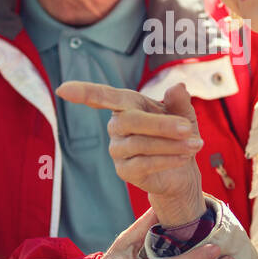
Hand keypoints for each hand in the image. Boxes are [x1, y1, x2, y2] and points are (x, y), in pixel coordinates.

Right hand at [57, 80, 204, 226]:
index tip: (63, 89)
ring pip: (140, 144)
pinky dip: (167, 159)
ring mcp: (117, 149)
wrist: (182, 169)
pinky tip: (184, 156)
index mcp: (127, 105)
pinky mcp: (125, 171)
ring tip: (194, 143)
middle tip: (188, 128)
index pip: (102, 96)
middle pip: (129, 120)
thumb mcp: (184, 114)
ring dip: (170, 144)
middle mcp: (116, 126)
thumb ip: (179, 102)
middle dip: (160, 124)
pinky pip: (144, 163)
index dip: (83, 93)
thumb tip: (178, 87)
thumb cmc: (179, 134)